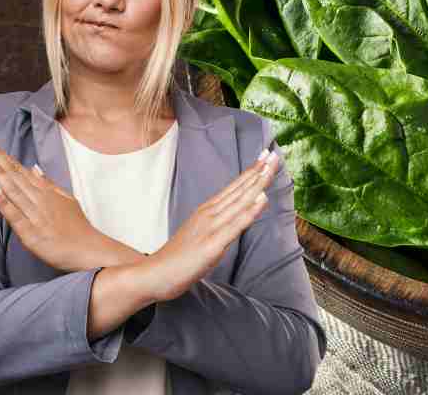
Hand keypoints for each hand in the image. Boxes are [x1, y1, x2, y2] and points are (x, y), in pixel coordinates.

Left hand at [0, 133, 108, 272]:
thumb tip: (34, 168)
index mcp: (46, 192)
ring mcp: (35, 216)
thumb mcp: (66, 200)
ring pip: (14, 191)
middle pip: (15, 176)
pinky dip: (5, 203)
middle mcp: (40, 200)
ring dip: (0, 174)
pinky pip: (16, 216)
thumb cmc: (76, 227)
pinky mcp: (32, 234)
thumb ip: (49, 184)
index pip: (20, 170)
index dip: (3, 156)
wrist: (88, 250)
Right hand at [139, 147, 280, 302]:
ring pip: (240, 201)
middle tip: (274, 153)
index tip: (266, 155)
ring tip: (271, 166)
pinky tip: (262, 198)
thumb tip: (236, 215)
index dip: (251, 171)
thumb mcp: (201, 233)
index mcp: (208, 210)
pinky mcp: (212, 244)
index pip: (234, 187)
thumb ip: (218, 222)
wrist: (154, 274)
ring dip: (258, 182)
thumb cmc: (178, 257)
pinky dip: (250, 210)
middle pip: (240, 189)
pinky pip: (235, 225)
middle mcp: (210, 213)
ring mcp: (211, 227)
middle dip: (259, 171)